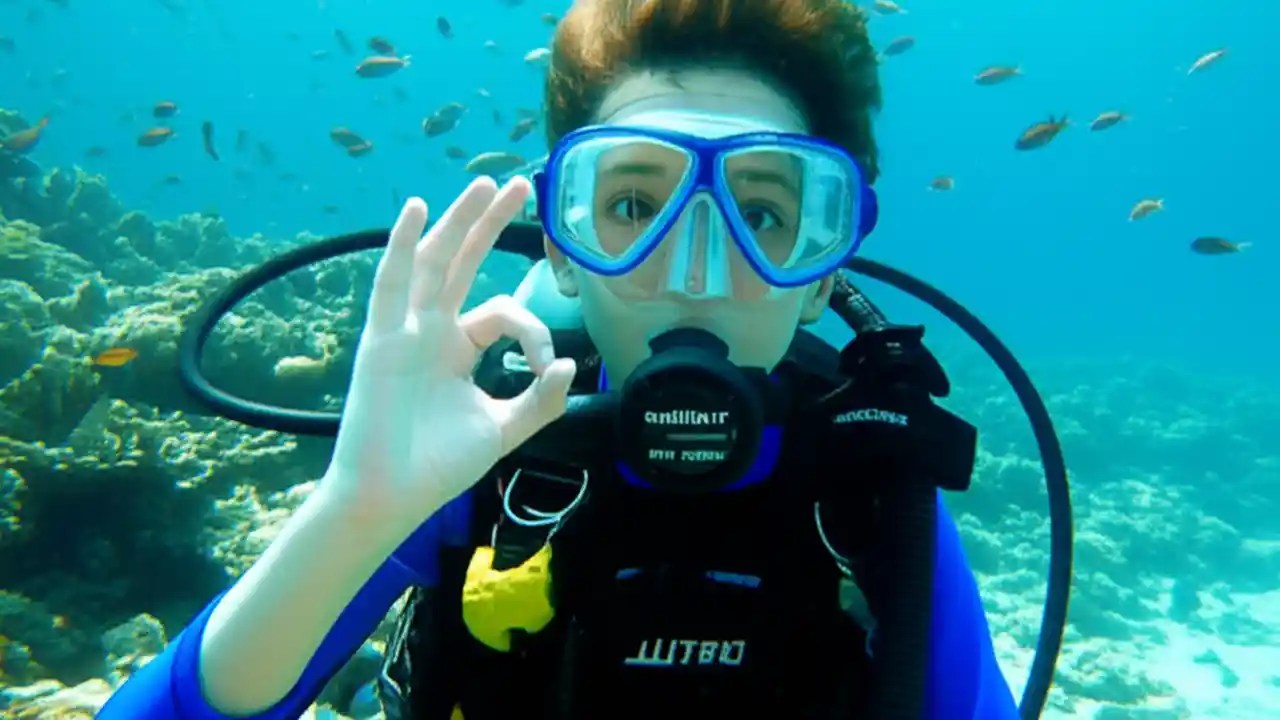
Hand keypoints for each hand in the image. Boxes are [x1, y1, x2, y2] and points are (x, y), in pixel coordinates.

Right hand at [319, 176, 576, 540]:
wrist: (392, 497)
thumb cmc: (439, 467)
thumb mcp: (503, 429)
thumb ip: (540, 401)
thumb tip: (571, 364)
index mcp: (459, 349)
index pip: (504, 313)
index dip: (536, 329)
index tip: (548, 367)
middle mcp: (432, 331)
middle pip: (463, 263)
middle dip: (490, 224)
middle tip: (517, 184)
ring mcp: (405, 331)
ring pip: (433, 262)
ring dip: (459, 222)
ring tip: (485, 184)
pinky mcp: (381, 340)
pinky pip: (390, 285)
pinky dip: (400, 246)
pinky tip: (416, 209)